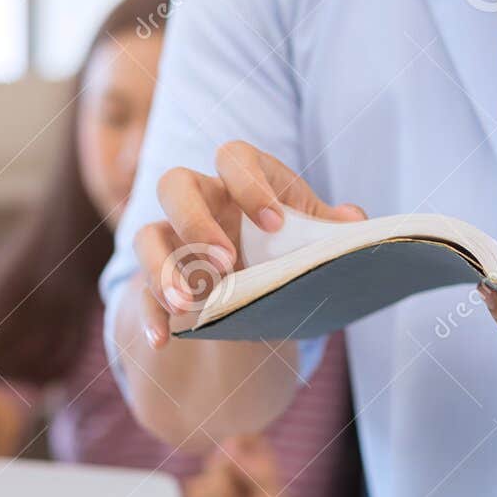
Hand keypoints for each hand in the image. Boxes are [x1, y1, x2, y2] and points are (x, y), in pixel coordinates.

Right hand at [134, 140, 364, 346]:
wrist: (252, 279)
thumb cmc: (284, 242)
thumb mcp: (310, 233)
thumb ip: (330, 226)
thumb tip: (357, 220)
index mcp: (240, 178)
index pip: (234, 157)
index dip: (250, 184)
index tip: (276, 224)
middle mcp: (199, 198)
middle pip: (175, 184)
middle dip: (195, 221)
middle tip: (225, 262)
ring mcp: (171, 236)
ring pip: (147, 236)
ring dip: (163, 270)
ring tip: (188, 305)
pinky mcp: (154, 276)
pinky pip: (140, 291)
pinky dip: (148, 315)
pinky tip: (163, 339)